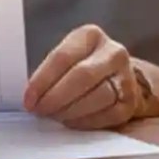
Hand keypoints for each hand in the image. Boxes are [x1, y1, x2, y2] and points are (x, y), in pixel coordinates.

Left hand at [23, 24, 142, 129]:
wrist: (119, 78)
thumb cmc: (82, 67)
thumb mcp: (67, 57)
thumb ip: (50, 72)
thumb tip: (31, 97)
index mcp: (90, 36)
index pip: (62, 57)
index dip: (42, 81)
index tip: (28, 99)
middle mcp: (113, 52)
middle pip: (82, 76)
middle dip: (56, 97)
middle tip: (40, 111)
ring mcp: (126, 77)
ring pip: (97, 97)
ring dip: (69, 111)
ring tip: (53, 116)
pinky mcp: (130, 102)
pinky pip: (106, 115)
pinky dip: (84, 121)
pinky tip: (71, 121)